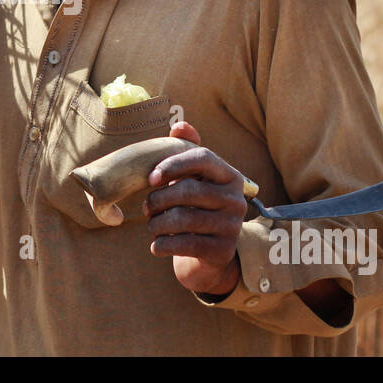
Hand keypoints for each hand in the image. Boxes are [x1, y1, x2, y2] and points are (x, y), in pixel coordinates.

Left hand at [143, 121, 248, 294]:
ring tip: (152, 226)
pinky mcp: (223, 252)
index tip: (150, 178)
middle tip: (146, 208)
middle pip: (188, 191)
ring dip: (157, 224)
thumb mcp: (192, 180)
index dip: (173, 164)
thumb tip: (180, 126)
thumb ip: (186, 152)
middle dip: (158, 199)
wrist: (208, 256)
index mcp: (229, 176)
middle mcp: (236, 199)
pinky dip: (162, 245)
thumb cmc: (195, 209)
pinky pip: (184, 244)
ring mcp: (232, 226)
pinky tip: (156, 245)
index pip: (203, 157)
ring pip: (183, 219)